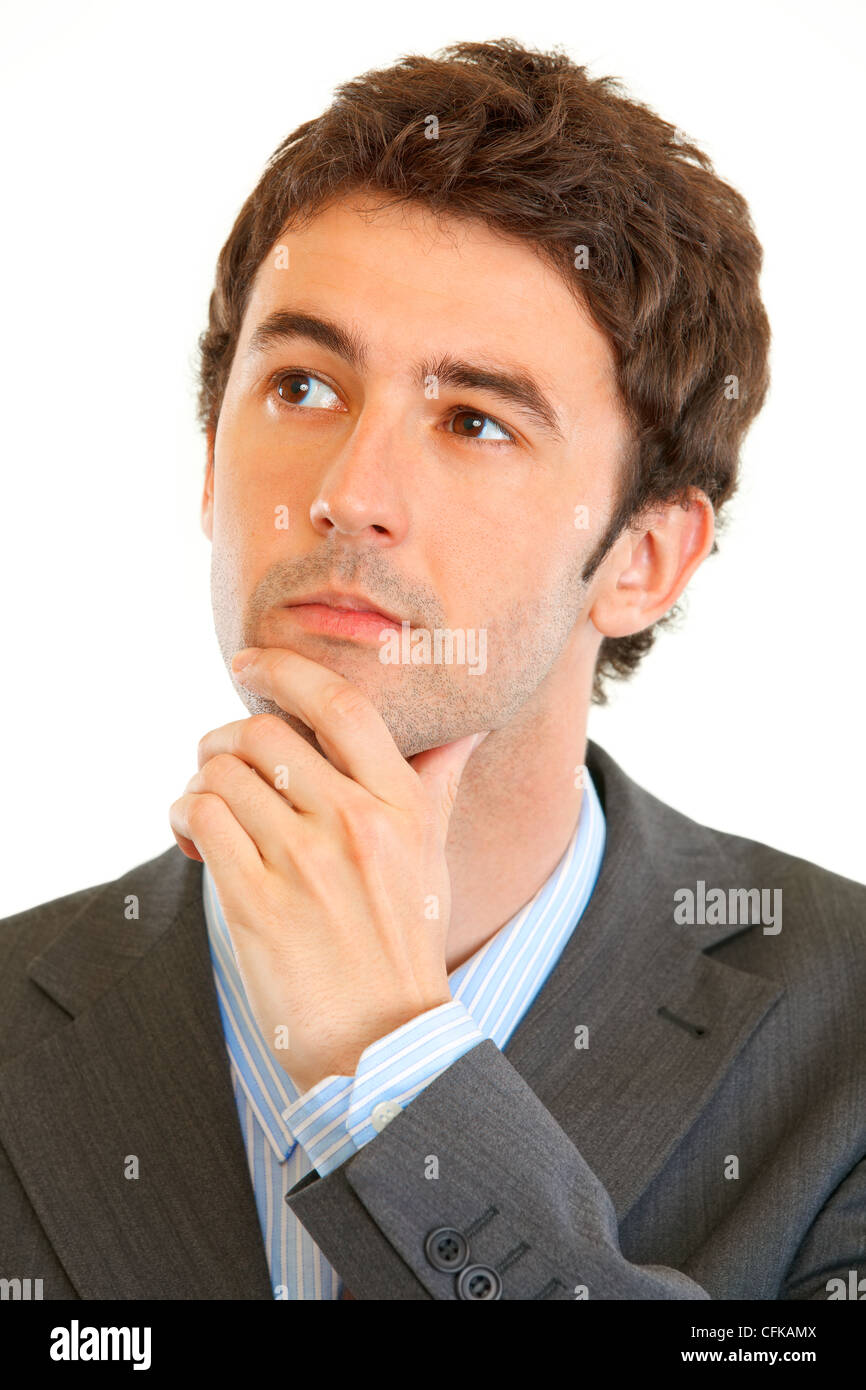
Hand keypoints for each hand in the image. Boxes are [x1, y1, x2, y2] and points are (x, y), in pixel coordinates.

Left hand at [169, 647, 486, 1092]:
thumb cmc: (404, 946)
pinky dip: (184, 817)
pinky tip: (194, 838)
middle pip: (264, 732)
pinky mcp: (256, 901)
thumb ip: (438, 787)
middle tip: (220, 762)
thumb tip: (465, 730)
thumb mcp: (433, 860)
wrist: (382, 1044)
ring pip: (222, 773)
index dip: (285, 670)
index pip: (341, 704)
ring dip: (200, 782)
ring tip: (206, 809)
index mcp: (402, 805)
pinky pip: (202, 819)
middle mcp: (356, 822)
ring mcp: (304, 861)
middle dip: (226, 739)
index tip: (250, 665)